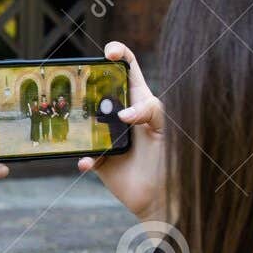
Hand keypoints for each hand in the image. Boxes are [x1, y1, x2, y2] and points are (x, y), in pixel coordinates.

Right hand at [77, 41, 167, 221]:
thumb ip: (152, 111)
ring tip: (82, 126)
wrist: (166, 199)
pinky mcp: (99, 159)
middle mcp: (121, 115)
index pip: (128, 69)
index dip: (118, 53)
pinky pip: (83, 154)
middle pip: (98, 90)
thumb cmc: (174, 160)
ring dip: (78, 121)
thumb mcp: (170, 128)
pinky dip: (83, 157)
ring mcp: (107, 136)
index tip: (108, 53)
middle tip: (79, 87)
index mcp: (140, 101)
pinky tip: (89, 161)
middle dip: (85, 84)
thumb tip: (123, 114)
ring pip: (84, 119)